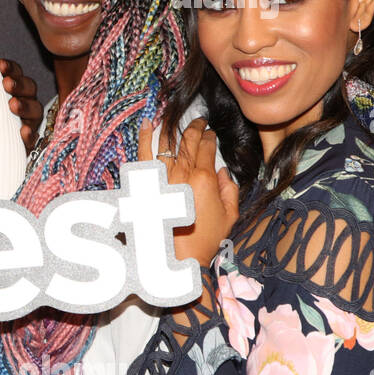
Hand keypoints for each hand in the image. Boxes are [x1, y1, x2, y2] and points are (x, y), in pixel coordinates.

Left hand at [0, 58, 43, 153]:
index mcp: (12, 89)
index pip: (16, 73)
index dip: (11, 68)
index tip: (0, 65)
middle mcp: (24, 102)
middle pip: (29, 88)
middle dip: (19, 84)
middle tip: (6, 84)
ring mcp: (28, 121)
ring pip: (35, 110)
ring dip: (25, 105)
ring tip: (13, 105)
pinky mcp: (27, 142)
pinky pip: (33, 138)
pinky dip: (29, 134)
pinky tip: (24, 131)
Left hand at [140, 118, 238, 265]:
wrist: (178, 257)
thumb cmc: (205, 239)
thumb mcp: (229, 215)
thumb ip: (230, 190)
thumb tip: (223, 172)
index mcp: (204, 179)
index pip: (207, 147)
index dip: (210, 137)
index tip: (211, 134)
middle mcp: (182, 173)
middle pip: (188, 141)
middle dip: (195, 128)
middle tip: (199, 122)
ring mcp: (161, 177)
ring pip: (166, 143)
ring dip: (172, 127)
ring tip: (175, 117)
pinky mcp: (147, 183)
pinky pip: (143, 155)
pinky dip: (145, 137)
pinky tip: (147, 124)